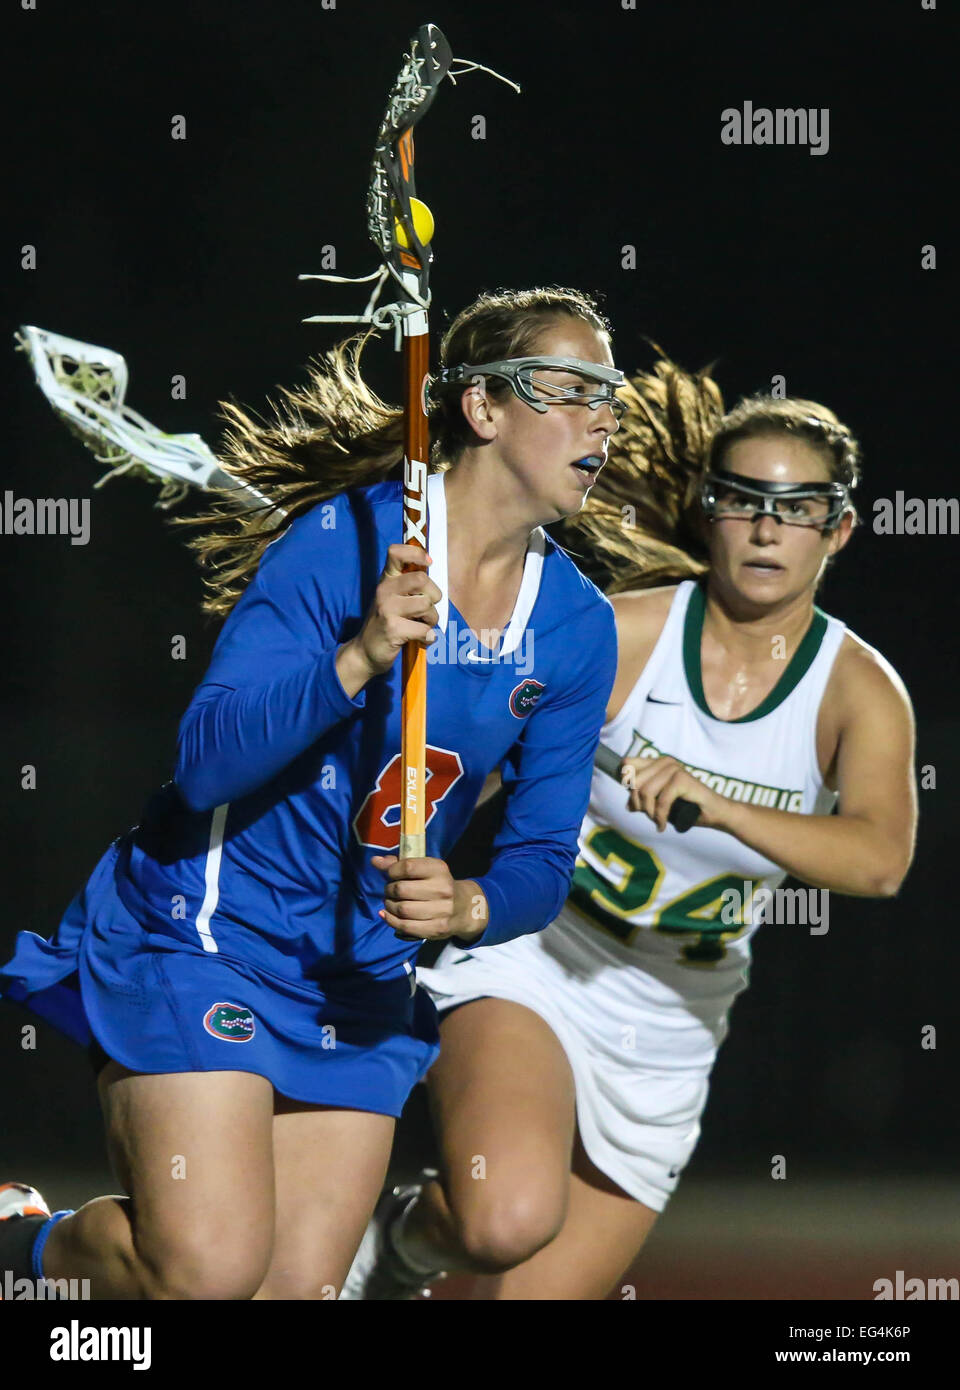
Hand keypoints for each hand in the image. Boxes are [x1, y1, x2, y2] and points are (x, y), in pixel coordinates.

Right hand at [346, 544, 442, 682]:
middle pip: (421, 579)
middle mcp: (384, 590)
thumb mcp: (392, 597)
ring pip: (426, 605)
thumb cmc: (386, 621)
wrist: (365, 652)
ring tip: (423, 625)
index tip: (428, 563)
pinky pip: (424, 629)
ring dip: (432, 619)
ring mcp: (387, 609)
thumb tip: (434, 572)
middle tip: (427, 608)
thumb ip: (409, 584)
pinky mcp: (393, 629)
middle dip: (434, 596)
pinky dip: (428, 637)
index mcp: (385, 579)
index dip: (417, 553)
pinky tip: (422, 639)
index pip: (396, 552)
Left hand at [371, 856, 487, 942]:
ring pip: (402, 909)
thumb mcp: (424, 869)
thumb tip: (375, 861)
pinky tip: (388, 915)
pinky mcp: (437, 928)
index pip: (407, 867)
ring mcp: (442, 910)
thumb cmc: (437, 884)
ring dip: (389, 906)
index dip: (392, 871)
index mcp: (439, 869)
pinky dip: (391, 921)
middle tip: (390, 891)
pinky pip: (406, 926)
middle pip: (401, 889)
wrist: (465, 907)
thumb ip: (399, 864)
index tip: (391, 875)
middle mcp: (443, 889)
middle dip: (389, 890)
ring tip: (390, 903)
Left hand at [619, 754, 725, 831]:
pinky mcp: (682, 778)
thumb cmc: (687, 807)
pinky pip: (661, 801)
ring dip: (649, 812)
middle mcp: (665, 761)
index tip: (634, 802)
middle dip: (638, 804)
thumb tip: (628, 806)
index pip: (627, 764)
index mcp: (657, 763)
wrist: (714, 813)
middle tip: (649, 816)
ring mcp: (674, 768)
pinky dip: (660, 817)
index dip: (626, 783)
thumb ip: (645, 801)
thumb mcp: (660, 803)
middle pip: (634, 782)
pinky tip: (663, 825)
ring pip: (645, 792)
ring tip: (658, 821)